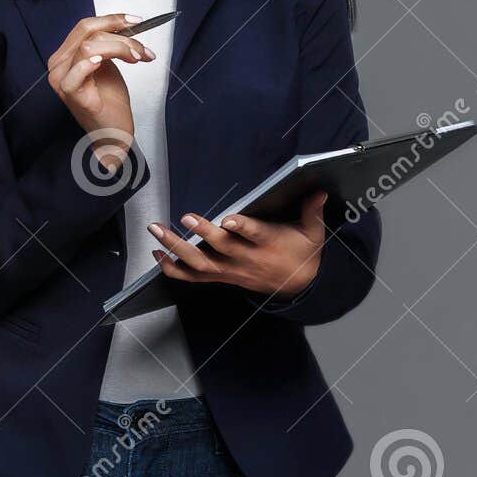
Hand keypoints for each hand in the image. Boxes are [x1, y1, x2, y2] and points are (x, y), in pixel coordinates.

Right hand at [46, 13, 153, 171]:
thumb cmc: (109, 102)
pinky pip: (77, 72)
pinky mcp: (72, 95)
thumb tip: (124, 25)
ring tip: (138, 58)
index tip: (136, 21)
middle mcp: (59, 65)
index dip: (112, 20)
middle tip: (141, 49)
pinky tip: (102, 63)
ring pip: (89, 47)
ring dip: (121, 48)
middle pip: (88, 32)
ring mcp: (62, 80)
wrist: (112, 134)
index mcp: (66, 55)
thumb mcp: (109, 65)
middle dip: (122, 36)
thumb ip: (108, 45)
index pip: (85, 26)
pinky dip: (90, 63)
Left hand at [148, 190, 329, 297]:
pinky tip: (157, 255)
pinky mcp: (222, 277)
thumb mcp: (313, 233)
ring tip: (157, 231)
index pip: (253, 235)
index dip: (241, 228)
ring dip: (175, 248)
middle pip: (220, 249)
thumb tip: (319, 191)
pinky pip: (193, 276)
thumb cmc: (302, 253)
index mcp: (268, 244)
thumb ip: (312, 211)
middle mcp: (246, 259)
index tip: (227, 219)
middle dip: (200, 234)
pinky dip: (173, 268)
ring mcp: (231, 270)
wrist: (298, 286)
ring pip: (200, 263)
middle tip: (183, 217)